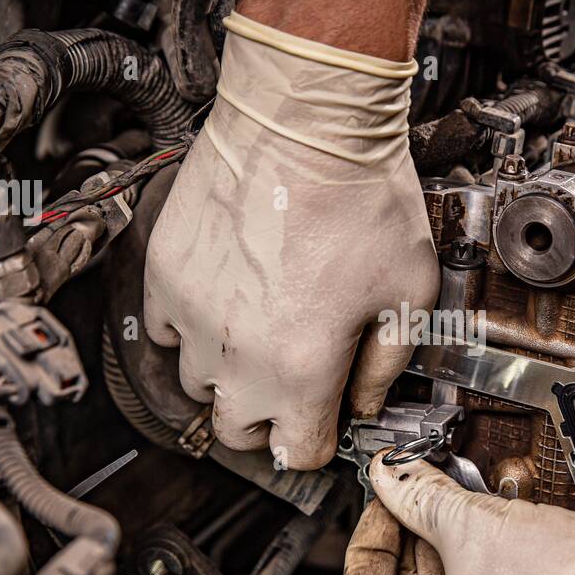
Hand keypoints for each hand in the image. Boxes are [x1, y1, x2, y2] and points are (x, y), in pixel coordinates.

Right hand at [143, 14, 439, 469]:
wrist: (303, 121)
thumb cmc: (362, 197)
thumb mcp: (409, 293)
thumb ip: (385, 365)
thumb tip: (364, 400)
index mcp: (302, 371)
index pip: (298, 454)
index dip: (318, 442)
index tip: (325, 423)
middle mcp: (237, 356)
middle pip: (237, 432)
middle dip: (269, 418)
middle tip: (295, 382)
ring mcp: (193, 316)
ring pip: (197, 383)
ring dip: (229, 374)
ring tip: (261, 332)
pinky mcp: (165, 276)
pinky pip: (167, 331)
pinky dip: (193, 329)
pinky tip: (227, 301)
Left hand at [340, 454, 574, 574]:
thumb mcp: (473, 525)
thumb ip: (420, 495)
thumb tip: (393, 474)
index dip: (366, 540)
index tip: (382, 501)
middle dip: (407, 539)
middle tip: (413, 494)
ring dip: (445, 544)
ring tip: (453, 498)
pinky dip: (481, 559)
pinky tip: (492, 520)